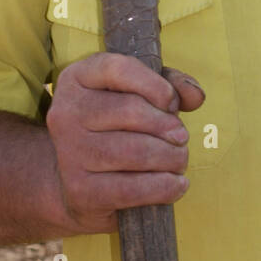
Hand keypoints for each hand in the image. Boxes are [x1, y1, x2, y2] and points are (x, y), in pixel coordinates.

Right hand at [46, 54, 205, 234]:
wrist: (81, 183)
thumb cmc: (117, 129)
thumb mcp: (140, 95)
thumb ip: (170, 85)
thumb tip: (195, 96)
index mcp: (77, 79)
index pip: (118, 68)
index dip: (155, 85)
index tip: (172, 103)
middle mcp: (65, 113)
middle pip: (131, 111)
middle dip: (169, 126)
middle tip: (181, 138)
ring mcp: (69, 154)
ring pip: (135, 151)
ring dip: (171, 157)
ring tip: (179, 160)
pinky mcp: (80, 192)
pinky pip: (132, 189)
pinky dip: (164, 187)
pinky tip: (176, 184)